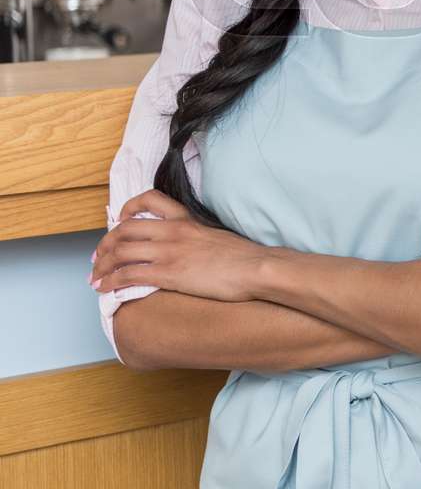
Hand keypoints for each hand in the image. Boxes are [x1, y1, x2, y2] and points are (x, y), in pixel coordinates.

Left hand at [91, 190, 271, 302]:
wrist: (256, 268)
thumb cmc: (244, 257)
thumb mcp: (217, 236)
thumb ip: (197, 237)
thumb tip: (189, 247)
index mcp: (186, 220)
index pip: (151, 200)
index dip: (128, 207)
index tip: (120, 219)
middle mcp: (173, 232)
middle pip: (125, 229)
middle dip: (105, 244)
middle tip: (98, 257)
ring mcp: (170, 252)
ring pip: (120, 252)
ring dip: (101, 266)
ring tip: (95, 277)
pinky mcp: (169, 274)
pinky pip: (129, 275)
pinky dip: (110, 282)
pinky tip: (104, 289)